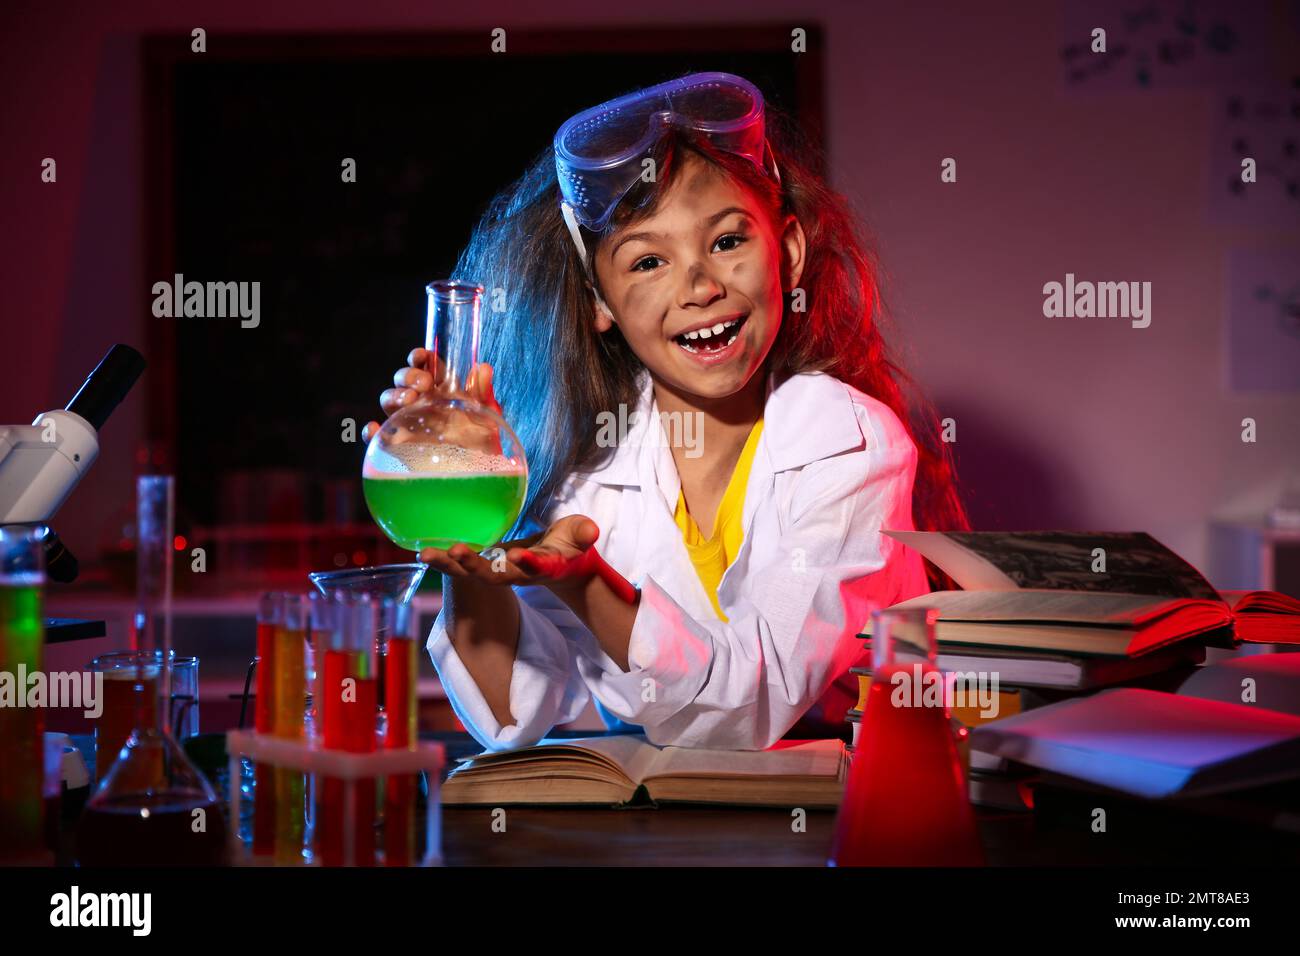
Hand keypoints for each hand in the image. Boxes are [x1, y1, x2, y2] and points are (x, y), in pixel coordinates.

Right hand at [362, 349, 503, 443]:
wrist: (476, 477)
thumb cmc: (483, 444)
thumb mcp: (487, 417)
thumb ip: (483, 393)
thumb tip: (482, 368)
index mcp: (441, 391)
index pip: (425, 366)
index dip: (420, 357)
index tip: (422, 356)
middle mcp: (422, 404)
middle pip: (403, 380)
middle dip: (408, 375)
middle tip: (423, 384)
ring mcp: (407, 423)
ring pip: (388, 401)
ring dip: (393, 395)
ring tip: (409, 400)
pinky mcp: (398, 447)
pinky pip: (377, 438)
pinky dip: (371, 432)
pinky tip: (374, 428)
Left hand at [419, 516, 635, 601]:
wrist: (561, 566)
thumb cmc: (571, 546)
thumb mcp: (581, 537)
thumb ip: (583, 534)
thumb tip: (591, 530)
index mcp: (542, 567)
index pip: (535, 567)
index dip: (527, 563)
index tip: (516, 556)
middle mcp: (517, 574)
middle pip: (492, 575)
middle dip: (472, 566)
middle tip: (453, 551)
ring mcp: (499, 571)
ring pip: (471, 572)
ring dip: (448, 564)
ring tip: (425, 554)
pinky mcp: (487, 564)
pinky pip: (462, 563)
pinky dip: (445, 558)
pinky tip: (423, 549)